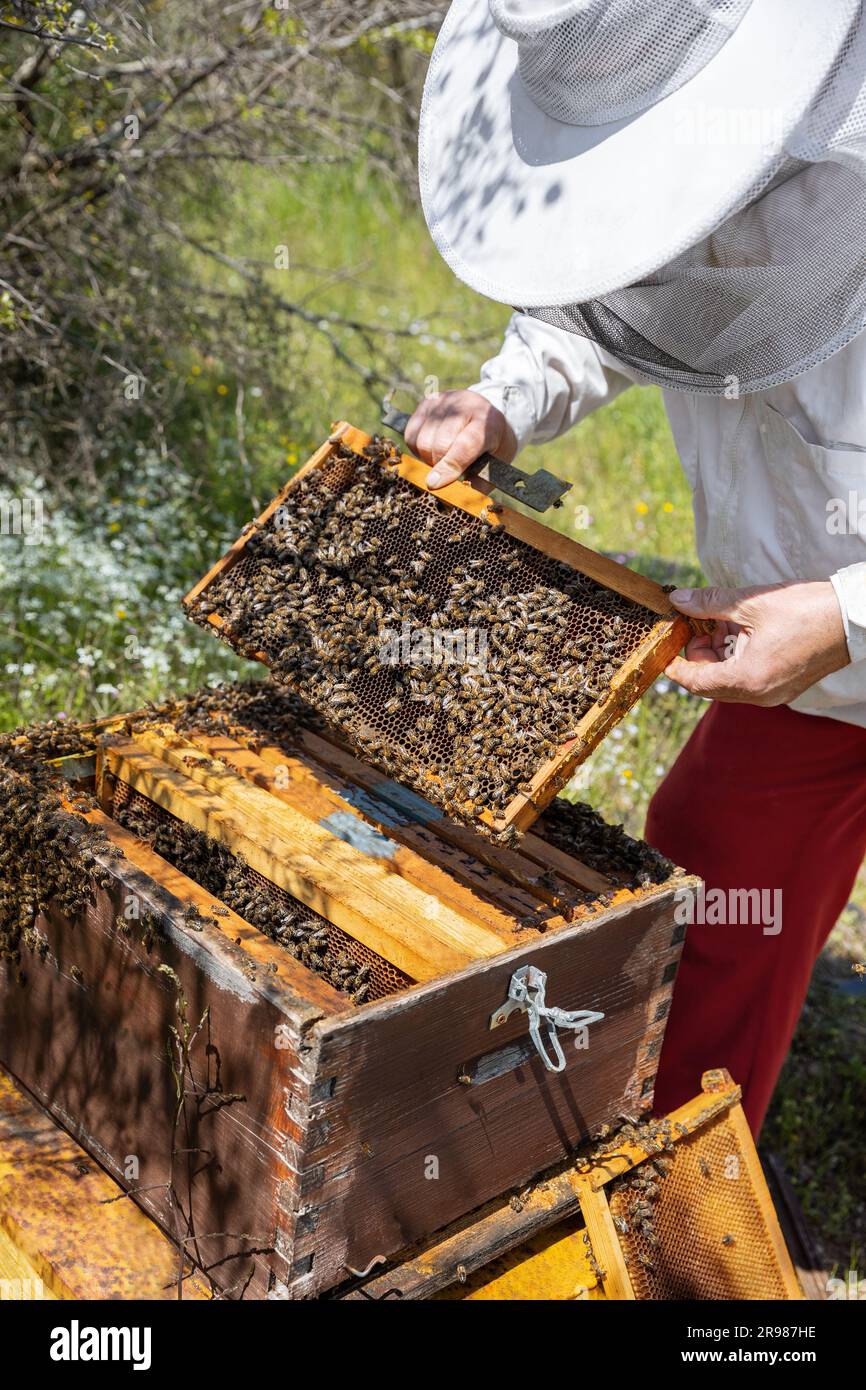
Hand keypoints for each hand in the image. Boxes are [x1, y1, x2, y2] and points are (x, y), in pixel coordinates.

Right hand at [404, 389, 516, 489]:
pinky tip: (430, 449)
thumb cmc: (493, 443)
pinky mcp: (426, 403)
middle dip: (438, 466)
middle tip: (446, 472)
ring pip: (421, 440)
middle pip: (438, 444)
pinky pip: (411, 433)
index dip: (448, 467)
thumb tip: (454, 499)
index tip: (435, 485)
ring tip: (440, 459)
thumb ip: (478, 482)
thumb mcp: (496, 462)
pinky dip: (417, 448)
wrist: (489, 412)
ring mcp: (443, 402)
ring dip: (426, 458)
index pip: (464, 446)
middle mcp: (463, 406)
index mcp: (487, 422)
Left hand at [665, 581, 849, 704]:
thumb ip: (710, 604)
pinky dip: (737, 658)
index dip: (675, 666)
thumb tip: (680, 601)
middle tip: (698, 623)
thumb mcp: (750, 603)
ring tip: (725, 621)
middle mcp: (759, 695)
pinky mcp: (784, 687)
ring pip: (729, 681)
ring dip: (719, 654)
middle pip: (710, 683)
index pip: (695, 682)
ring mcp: (773, 694)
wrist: (852, 619)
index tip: (664, 650)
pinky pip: (748, 679)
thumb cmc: (806, 610)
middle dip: (699, 654)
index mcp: (748, 679)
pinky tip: (742, 631)